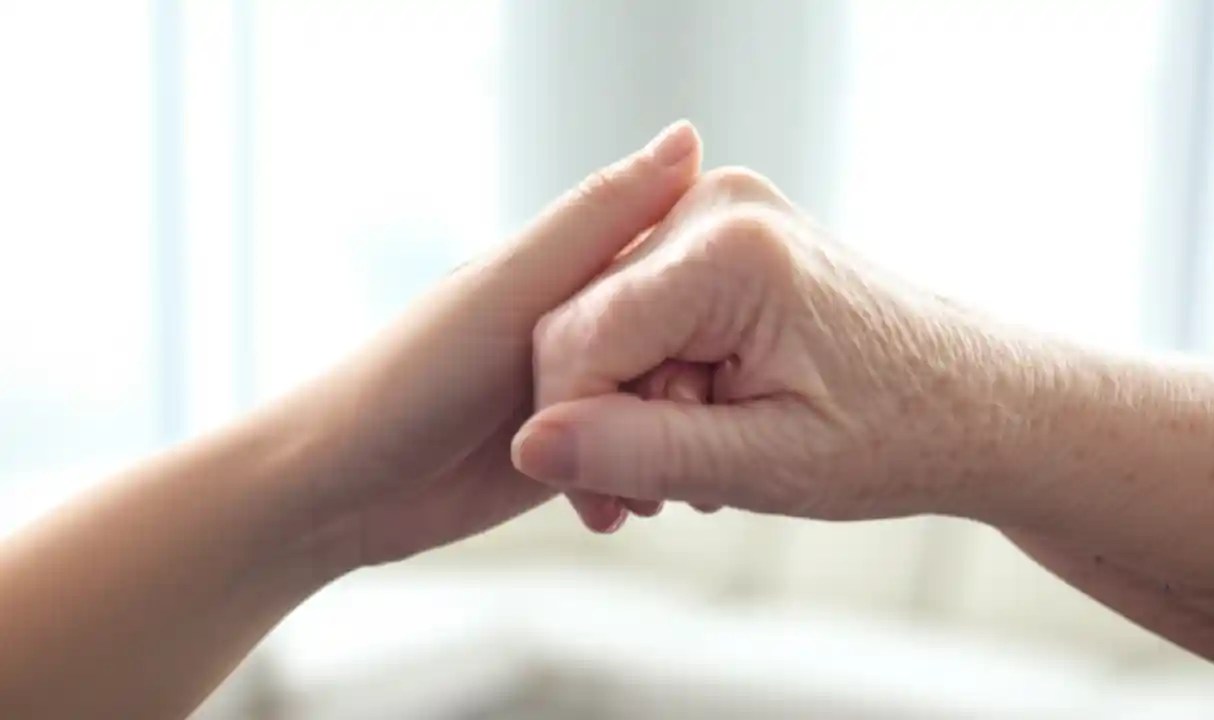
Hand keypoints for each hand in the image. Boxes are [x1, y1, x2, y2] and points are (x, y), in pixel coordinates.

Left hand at [293, 121, 700, 570]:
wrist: (342, 492)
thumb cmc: (412, 379)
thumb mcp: (514, 288)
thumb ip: (598, 222)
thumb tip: (689, 140)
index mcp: (563, 267)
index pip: (671, 253)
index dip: (713, 288)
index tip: (749, 333)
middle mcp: (573, 322)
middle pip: (677, 333)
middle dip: (701, 376)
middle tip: (724, 414)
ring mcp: (572, 389)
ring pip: (662, 399)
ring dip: (679, 433)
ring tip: (694, 469)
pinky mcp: (569, 451)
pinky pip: (634, 453)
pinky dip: (650, 472)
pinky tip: (662, 494)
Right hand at [511, 166, 1022, 520]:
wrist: (982, 402)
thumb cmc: (899, 436)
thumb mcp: (766, 464)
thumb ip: (639, 450)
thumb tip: (529, 445)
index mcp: (729, 251)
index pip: (579, 336)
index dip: (569, 428)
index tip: (606, 507)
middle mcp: (718, 206)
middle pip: (583, 320)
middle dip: (602, 417)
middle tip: (657, 496)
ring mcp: (722, 211)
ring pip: (607, 318)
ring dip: (633, 401)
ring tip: (708, 460)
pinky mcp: (727, 236)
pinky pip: (645, 307)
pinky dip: (659, 375)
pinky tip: (713, 418)